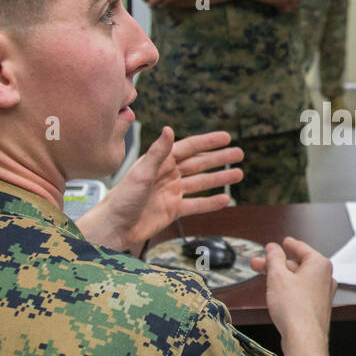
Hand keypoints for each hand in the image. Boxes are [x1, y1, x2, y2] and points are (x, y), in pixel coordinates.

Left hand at [74, 126, 242, 253]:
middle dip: (219, 159)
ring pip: (201, 183)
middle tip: (239, 153)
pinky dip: (211, 203)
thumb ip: (158, 152)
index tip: (226, 137)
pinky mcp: (173, 210)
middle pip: (199, 164)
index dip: (208, 142)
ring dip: (219, 178)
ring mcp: (172, 192)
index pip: (189, 148)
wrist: (115, 226)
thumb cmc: (122, 198)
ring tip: (239, 174)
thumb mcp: (142, 172)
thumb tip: (169, 129)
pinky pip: (196, 205)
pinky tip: (225, 199)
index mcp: (160, 162)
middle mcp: (168, 175)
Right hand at [249, 236, 335, 355]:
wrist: (304, 338)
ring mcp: (323, 294)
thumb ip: (274, 258)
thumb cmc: (295, 309)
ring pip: (299, 279)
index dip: (289, 245)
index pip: (301, 248)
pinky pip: (302, 292)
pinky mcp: (317, 308)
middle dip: (278, 264)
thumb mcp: (277, 276)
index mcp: (319, 264)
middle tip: (261, 263)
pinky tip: (278, 294)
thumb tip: (273, 248)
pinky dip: (289, 289)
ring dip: (282, 277)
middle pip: (298, 265)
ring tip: (264, 278)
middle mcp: (325, 278)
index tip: (283, 242)